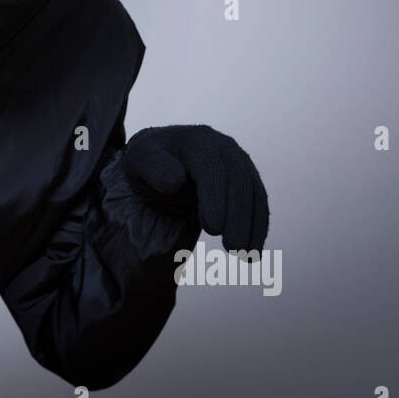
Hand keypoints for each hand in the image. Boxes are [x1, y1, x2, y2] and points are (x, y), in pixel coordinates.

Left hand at [122, 125, 268, 252]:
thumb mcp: (140, 160)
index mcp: (197, 141)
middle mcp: (223, 147)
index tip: (212, 229)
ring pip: (253, 193)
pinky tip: (254, 252)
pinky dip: (258, 227)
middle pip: (238, 181)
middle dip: (238, 217)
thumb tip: (175, 181)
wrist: (162, 157)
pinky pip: (258, 202)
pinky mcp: (247, 178)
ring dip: (253, 226)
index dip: (214, 197)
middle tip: (233, 249)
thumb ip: (153, 168)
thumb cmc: (148, 162)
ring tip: (246, 256)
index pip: (210, 168)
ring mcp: (239, 161)